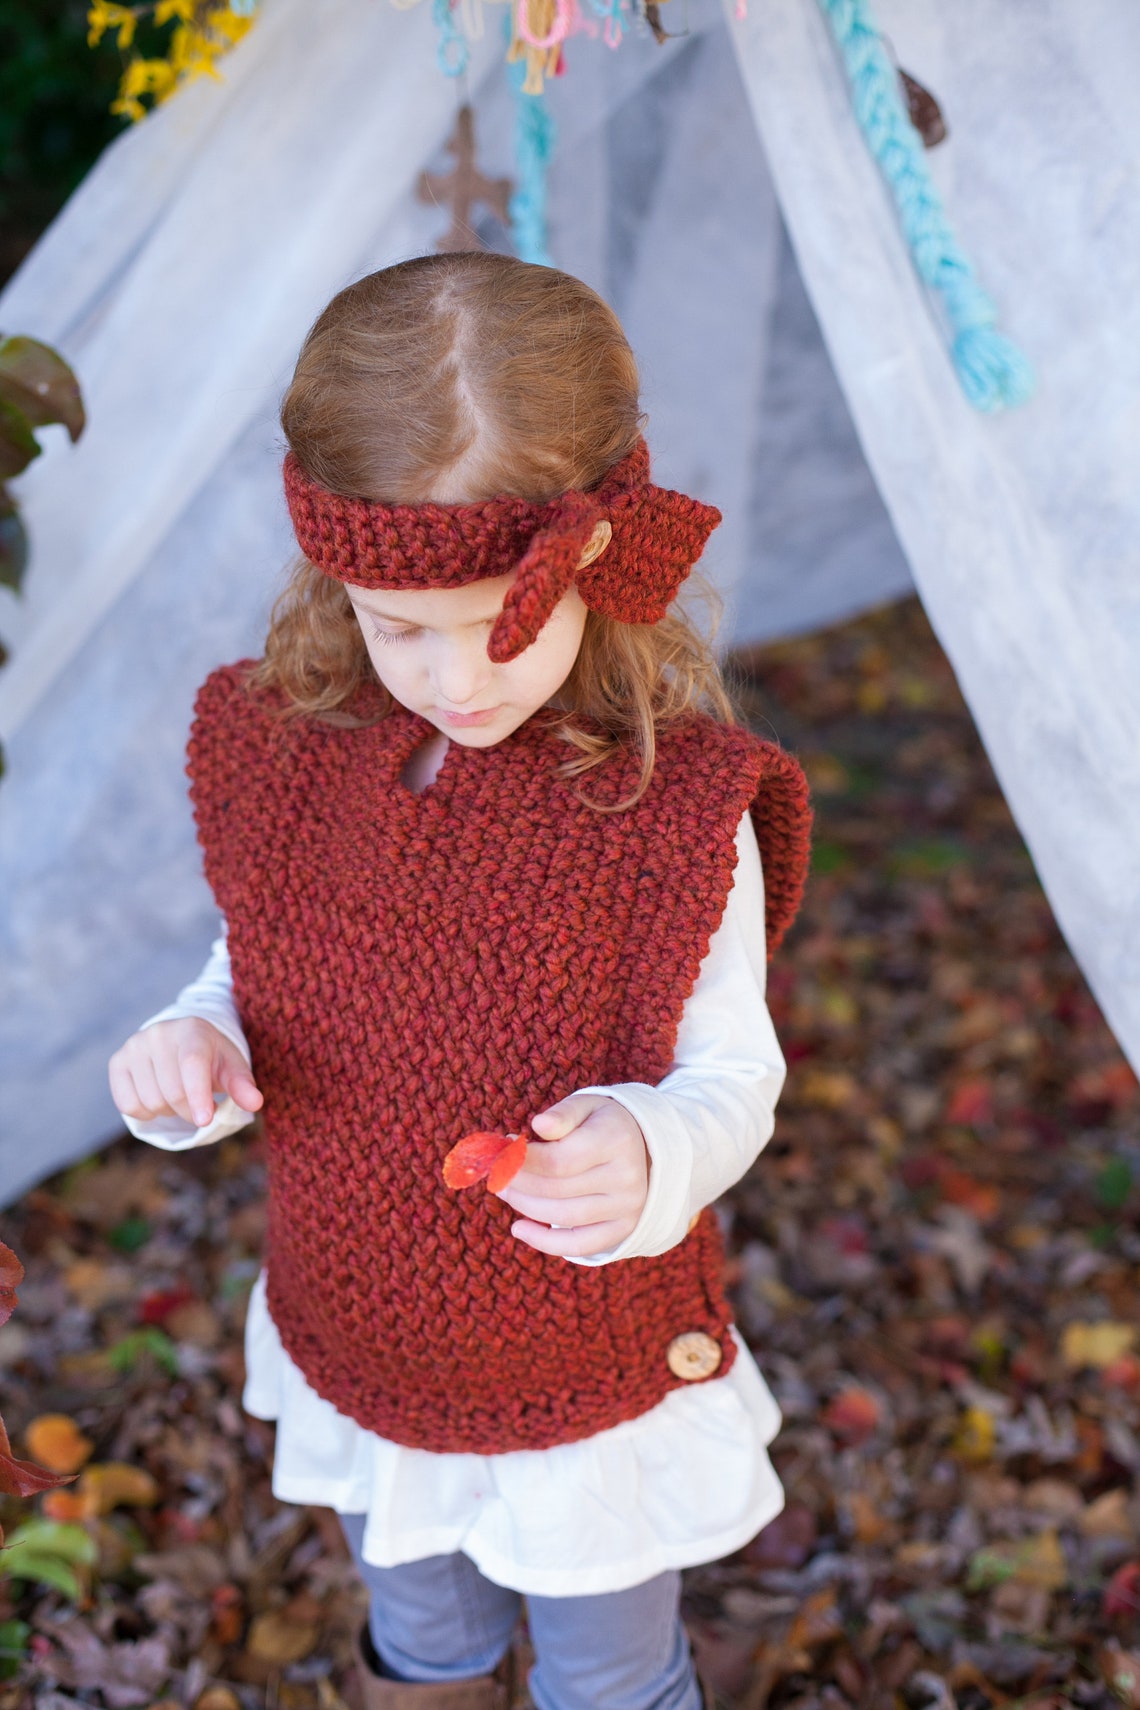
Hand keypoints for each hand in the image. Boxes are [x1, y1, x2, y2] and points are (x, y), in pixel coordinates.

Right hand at [109, 1018, 262, 1130]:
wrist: (181, 1042)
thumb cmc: (212, 1058)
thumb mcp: (232, 1066)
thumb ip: (242, 1084)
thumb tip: (255, 1103)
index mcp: (193, 1030)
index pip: (192, 1064)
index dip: (198, 1095)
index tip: (205, 1120)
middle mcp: (159, 1033)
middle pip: (172, 1092)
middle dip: (189, 1110)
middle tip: (199, 1106)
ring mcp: (134, 1045)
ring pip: (151, 1101)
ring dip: (168, 1111)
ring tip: (178, 1096)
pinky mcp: (117, 1061)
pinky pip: (129, 1105)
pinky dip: (146, 1113)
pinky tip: (157, 1097)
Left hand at [496, 1094, 648, 1258]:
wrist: (648, 1148)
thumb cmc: (604, 1124)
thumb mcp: (586, 1106)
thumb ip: (562, 1114)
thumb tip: (539, 1126)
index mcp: (616, 1141)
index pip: (559, 1160)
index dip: (522, 1160)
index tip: (500, 1151)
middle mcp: (626, 1177)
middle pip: (557, 1189)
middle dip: (517, 1182)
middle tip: (495, 1173)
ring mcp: (627, 1207)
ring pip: (563, 1216)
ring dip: (524, 1206)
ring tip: (504, 1191)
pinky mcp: (624, 1229)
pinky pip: (580, 1245)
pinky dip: (545, 1242)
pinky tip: (519, 1229)